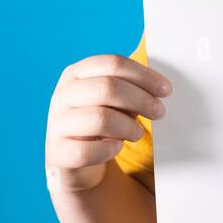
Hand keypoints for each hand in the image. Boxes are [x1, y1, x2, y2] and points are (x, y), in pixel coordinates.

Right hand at [45, 53, 171, 192]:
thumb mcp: (113, 99)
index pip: (113, 63)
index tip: (165, 90)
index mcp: (76, 73)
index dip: (143, 75)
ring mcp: (57, 123)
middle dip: (141, 99)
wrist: (75, 159)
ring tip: (137, 133)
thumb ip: (130, 87)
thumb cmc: (101, 120)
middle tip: (159, 112)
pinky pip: (87, 151)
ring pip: (100, 118)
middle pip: (107, 87)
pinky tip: (116, 147)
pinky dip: (108, 149)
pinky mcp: (58, 152)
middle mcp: (63, 95)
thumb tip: (161, 87)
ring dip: (128, 127)